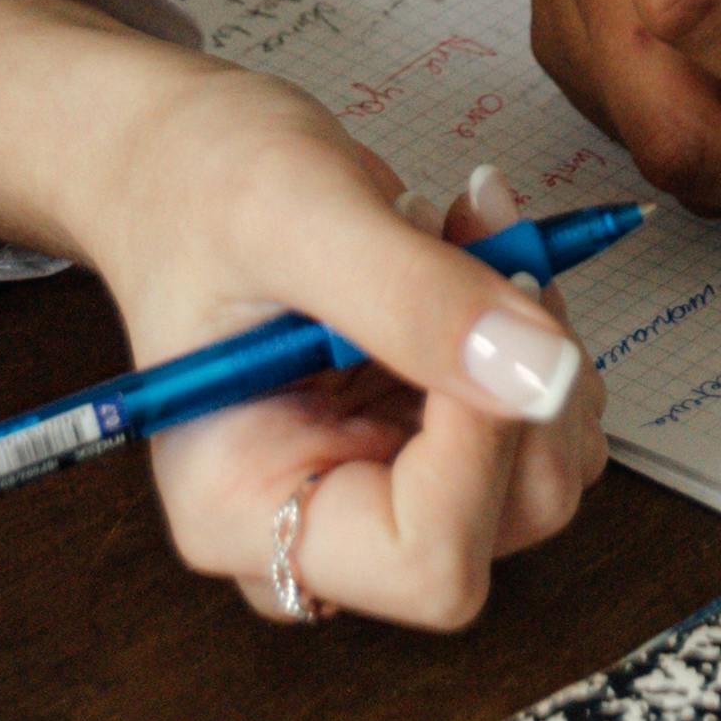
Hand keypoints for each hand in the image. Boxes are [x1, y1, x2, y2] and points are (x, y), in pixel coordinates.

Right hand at [0, 0, 603, 631]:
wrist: (176, 161)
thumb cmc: (196, 183)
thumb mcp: (295, 213)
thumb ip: (413, 299)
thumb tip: (544, 375)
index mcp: (243, 516)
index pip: (425, 559)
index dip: (486, 442)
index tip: (494, 302)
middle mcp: (315, 530)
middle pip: (501, 524)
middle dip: (523, 377)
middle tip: (489, 238)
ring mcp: (376, 490)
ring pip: (540, 474)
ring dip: (537, 342)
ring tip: (467, 229)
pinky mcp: (421, 445)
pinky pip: (534, 417)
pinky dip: (534, 327)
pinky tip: (471, 248)